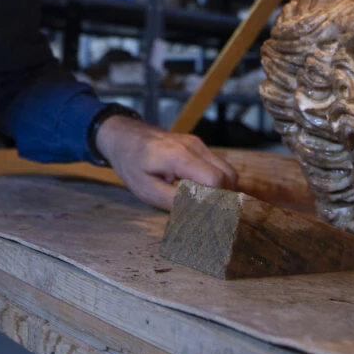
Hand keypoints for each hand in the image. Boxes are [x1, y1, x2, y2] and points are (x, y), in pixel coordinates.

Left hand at [95, 115, 237, 209]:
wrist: (125, 136)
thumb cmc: (131, 164)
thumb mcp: (147, 190)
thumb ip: (175, 201)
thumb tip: (202, 213)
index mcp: (180, 156)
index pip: (215, 180)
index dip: (216, 201)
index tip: (209, 217)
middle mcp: (194, 146)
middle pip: (228, 175)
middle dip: (223, 197)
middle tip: (209, 214)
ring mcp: (198, 143)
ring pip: (227, 170)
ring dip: (221, 190)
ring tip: (203, 204)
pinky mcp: (199, 145)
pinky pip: (218, 166)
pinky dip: (216, 181)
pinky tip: (199, 191)